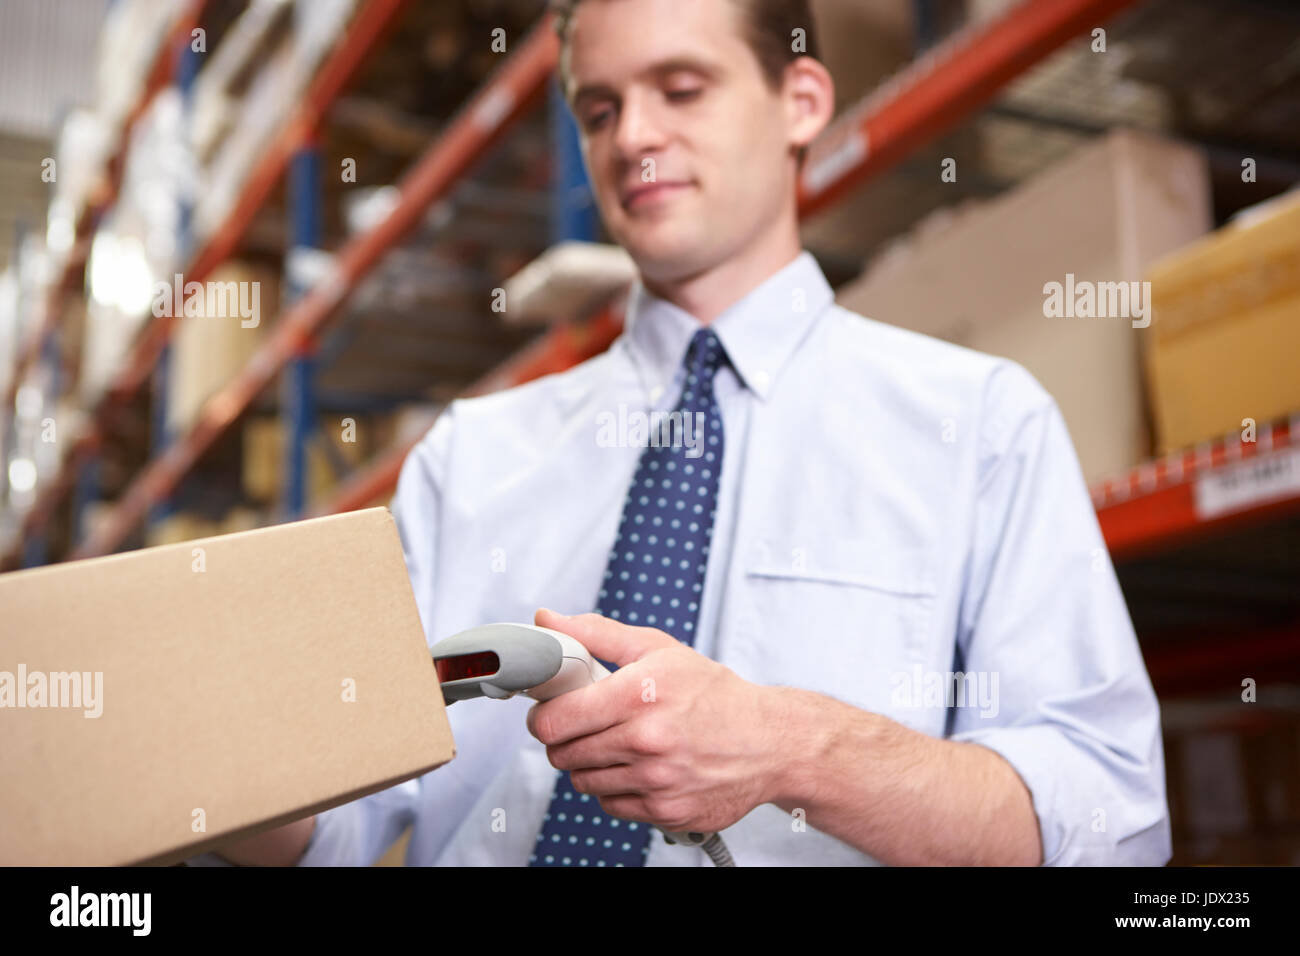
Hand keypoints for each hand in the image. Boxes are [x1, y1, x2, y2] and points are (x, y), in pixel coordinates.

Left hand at [525, 607, 784, 833]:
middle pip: (562, 753)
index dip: (544, 715)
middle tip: (589, 724)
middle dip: (567, 738)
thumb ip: (595, 634)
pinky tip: (639, 767)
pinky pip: (611, 805)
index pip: (554, 720)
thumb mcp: (657, 649)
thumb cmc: (712, 693)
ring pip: (583, 781)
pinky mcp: (666, 812)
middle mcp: (646, 740)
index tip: (553, 710)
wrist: (768, 741)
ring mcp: (657, 780)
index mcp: (638, 694)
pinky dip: (616, 788)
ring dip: (591, 764)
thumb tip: (546, 620)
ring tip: (619, 744)